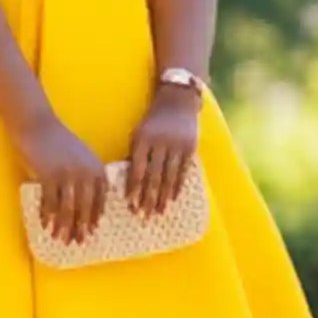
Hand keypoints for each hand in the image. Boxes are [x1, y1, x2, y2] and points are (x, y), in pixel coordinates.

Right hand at [14, 111, 107, 244]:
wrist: (37, 124)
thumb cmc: (57, 141)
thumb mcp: (80, 157)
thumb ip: (86, 176)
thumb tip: (85, 205)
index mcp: (96, 167)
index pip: (100, 199)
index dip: (96, 216)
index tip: (92, 230)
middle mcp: (85, 172)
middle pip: (85, 207)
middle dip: (81, 227)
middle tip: (78, 242)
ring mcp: (67, 174)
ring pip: (68, 208)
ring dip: (64, 226)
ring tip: (60, 239)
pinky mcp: (49, 175)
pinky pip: (50, 202)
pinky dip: (48, 216)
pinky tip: (45, 225)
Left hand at [126, 84, 200, 217]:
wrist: (177, 100)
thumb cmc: (152, 122)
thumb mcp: (138, 134)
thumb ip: (135, 156)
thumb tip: (127, 184)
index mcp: (142, 139)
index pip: (137, 169)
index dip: (134, 189)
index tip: (131, 205)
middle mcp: (159, 143)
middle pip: (153, 177)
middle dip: (148, 199)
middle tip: (144, 217)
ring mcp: (176, 145)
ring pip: (168, 177)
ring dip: (163, 197)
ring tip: (158, 212)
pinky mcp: (190, 147)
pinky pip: (183, 172)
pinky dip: (177, 187)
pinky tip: (172, 199)